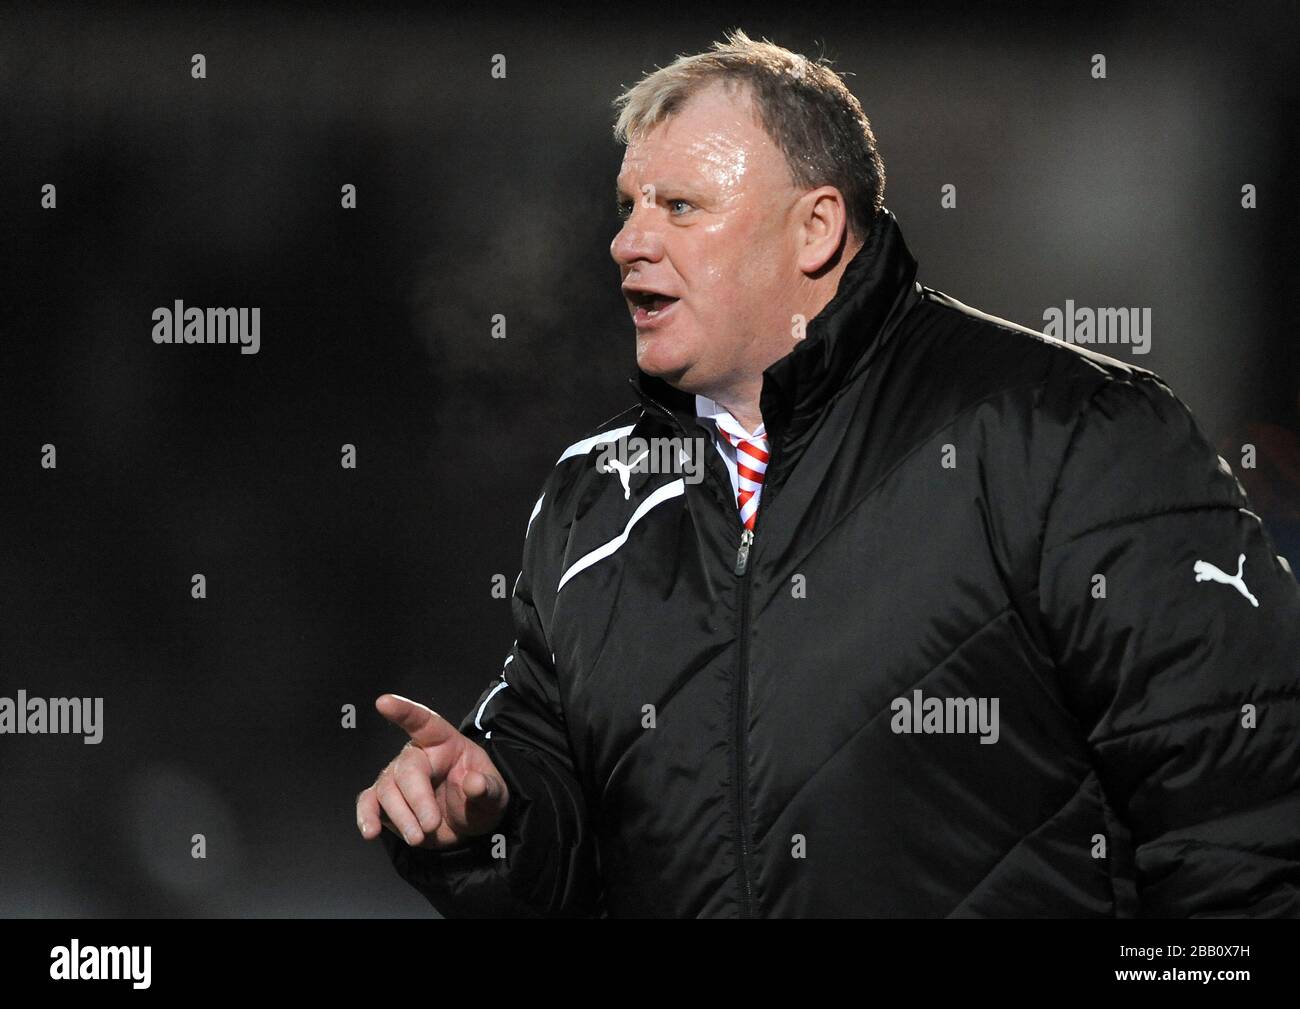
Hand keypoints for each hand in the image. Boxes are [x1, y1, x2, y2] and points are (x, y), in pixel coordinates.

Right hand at [356, 693, 509, 849]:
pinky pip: (369, 803)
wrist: (469, 823)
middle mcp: (418, 756)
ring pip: (386, 790)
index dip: (404, 711)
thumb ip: (487, 788)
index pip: (423, 722)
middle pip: (406, 770)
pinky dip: (366, 816)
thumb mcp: (495, 795)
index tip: (383, 702)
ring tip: (419, 838)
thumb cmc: (481, 798)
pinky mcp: (386, 802)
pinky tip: (371, 831)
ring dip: (401, 816)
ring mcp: (398, 778)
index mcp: (444, 742)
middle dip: (417, 799)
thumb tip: (474, 783)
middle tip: (431, 825)